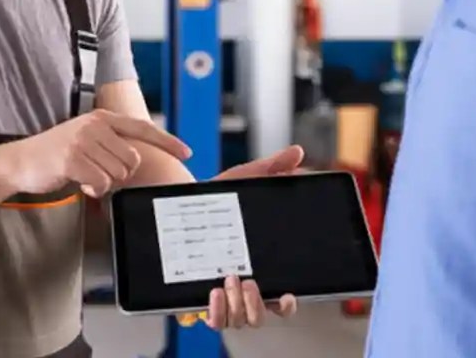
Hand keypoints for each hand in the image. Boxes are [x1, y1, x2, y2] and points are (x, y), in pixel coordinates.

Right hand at [0, 110, 191, 198]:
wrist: (21, 161)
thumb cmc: (57, 155)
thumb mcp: (86, 139)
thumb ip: (111, 144)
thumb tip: (136, 161)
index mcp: (102, 118)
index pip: (143, 128)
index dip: (167, 141)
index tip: (187, 152)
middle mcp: (95, 125)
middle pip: (133, 160)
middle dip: (120, 174)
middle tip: (98, 173)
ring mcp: (82, 140)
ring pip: (118, 173)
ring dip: (105, 183)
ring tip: (85, 176)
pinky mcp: (72, 159)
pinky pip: (100, 183)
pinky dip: (93, 190)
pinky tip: (79, 183)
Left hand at [176, 145, 305, 329]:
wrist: (177, 205)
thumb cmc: (214, 197)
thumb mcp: (241, 179)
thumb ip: (270, 167)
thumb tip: (298, 153)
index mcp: (260, 267)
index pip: (282, 300)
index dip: (288, 305)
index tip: (287, 295)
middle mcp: (241, 287)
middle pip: (259, 318)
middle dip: (257, 305)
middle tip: (246, 280)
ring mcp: (220, 296)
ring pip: (237, 322)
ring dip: (236, 307)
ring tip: (227, 280)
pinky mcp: (197, 298)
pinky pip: (212, 321)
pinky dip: (215, 313)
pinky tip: (211, 292)